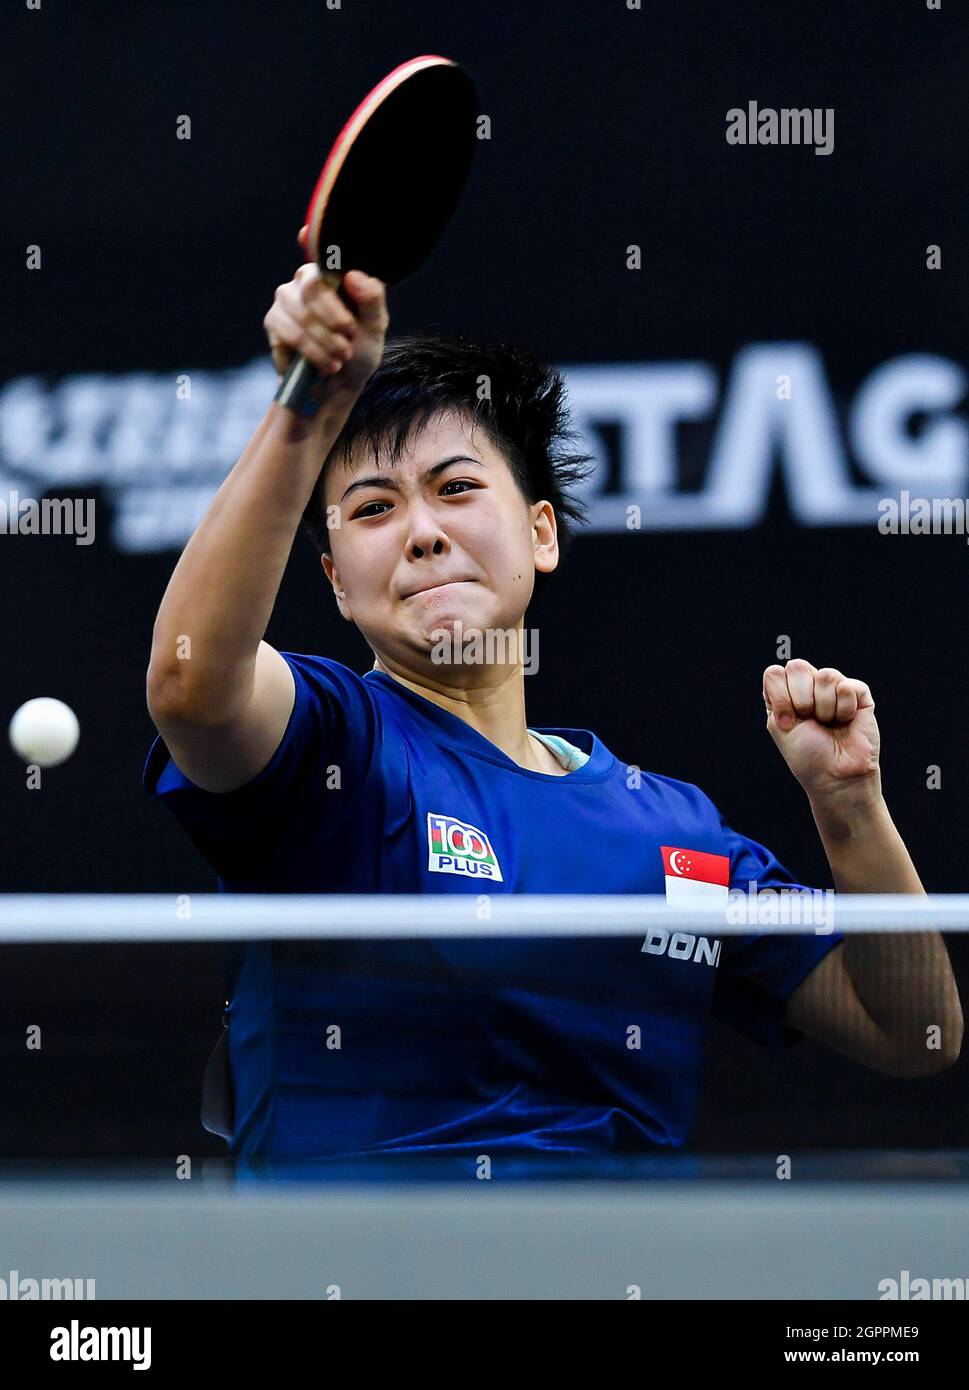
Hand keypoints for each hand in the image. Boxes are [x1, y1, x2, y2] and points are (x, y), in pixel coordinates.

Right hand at [263, 225, 388, 399]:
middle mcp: (306, 279)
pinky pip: (288, 332)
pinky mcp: (273, 322)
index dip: (312, 238)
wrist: (341, 385)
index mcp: (333, 273)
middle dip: (334, 319)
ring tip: (340, 358)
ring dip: (324, 341)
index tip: (305, 232)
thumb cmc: (360, 350)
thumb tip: (353, 275)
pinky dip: (310, 352)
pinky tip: (323, 364)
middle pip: (312, 285)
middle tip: (348, 341)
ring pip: (301, 313)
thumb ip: (372, 300)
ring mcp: (286, 299)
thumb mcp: (375, 327)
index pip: (320, 249)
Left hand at [762, 658, 879, 801]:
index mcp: (787, 694)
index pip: (775, 673)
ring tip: (830, 724)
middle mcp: (810, 687)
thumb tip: (780, 668)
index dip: (780, 697)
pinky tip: (846, 721)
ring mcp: (835, 689)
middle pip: (798, 666)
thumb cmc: (808, 756)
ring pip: (825, 676)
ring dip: (824, 708)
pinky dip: (844, 709)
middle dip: (801, 700)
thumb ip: (775, 695)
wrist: (836, 776)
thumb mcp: (778, 725)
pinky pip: (847, 686)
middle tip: (810, 721)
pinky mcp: (859, 695)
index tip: (788, 721)